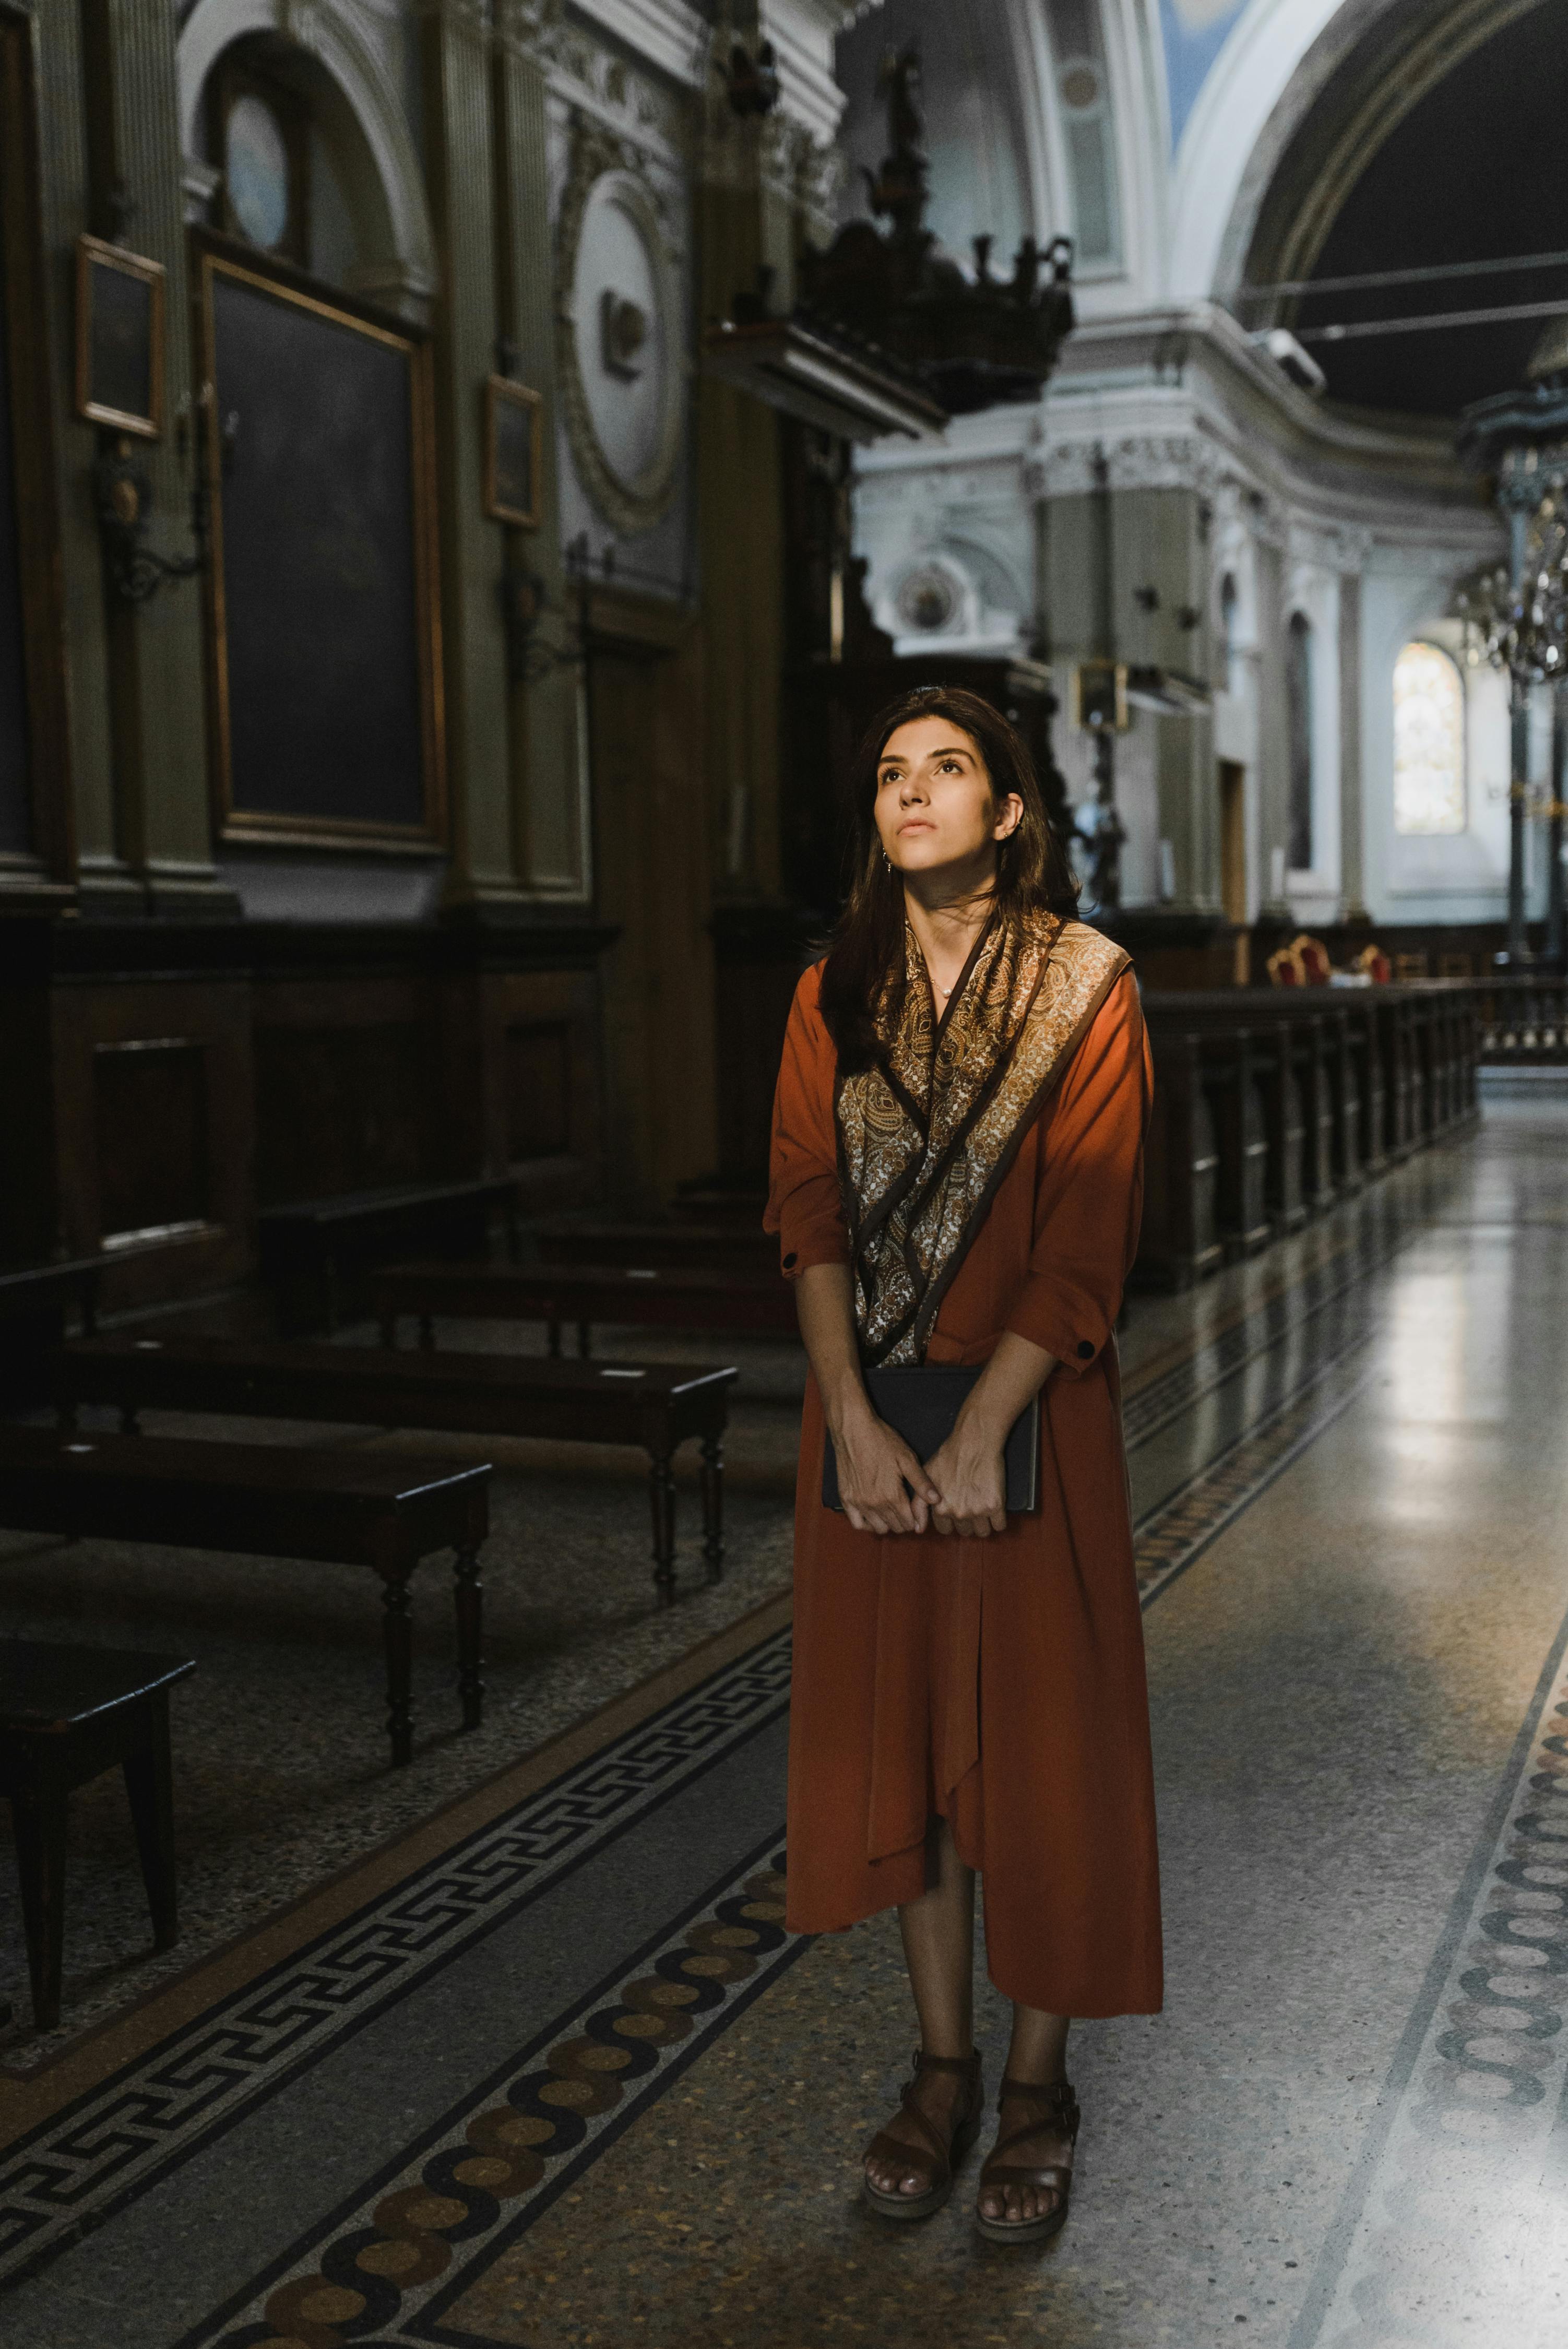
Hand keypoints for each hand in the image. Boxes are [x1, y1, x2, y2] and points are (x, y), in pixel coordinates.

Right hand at [832, 1401, 940, 1535]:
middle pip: (895, 1526)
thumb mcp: (906, 1458)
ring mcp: (858, 1503)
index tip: (918, 1513)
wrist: (853, 1429)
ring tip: (892, 1512)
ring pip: (878, 1527)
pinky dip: (867, 1524)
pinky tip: (874, 1516)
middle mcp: (875, 1504)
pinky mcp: (845, 1498)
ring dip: (888, 1524)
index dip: (916, 1520)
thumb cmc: (882, 1440)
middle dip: (904, 1522)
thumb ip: (922, 1482)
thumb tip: (937, 1500)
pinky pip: (857, 1523)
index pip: (909, 1522)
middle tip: (907, 1511)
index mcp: (892, 1496)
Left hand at [924, 1413, 1007, 1537]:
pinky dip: (999, 1519)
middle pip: (965, 1532)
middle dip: (967, 1521)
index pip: (945, 1530)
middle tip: (970, 1503)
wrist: (974, 1442)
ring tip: (982, 1505)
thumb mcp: (925, 1478)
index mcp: (941, 1508)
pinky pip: (1000, 1526)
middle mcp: (958, 1513)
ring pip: (983, 1532)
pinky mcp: (995, 1506)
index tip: (956, 1509)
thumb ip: (918, 1505)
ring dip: (983, 1523)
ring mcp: (978, 1511)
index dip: (951, 1520)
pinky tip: (994, 1506)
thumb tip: (919, 1530)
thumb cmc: (950, 1456)